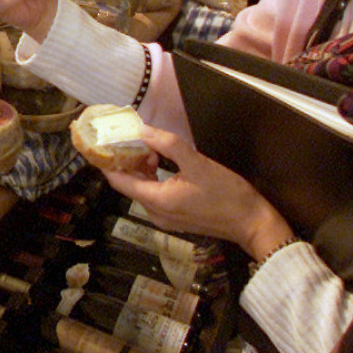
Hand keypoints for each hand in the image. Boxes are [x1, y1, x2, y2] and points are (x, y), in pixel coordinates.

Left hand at [100, 125, 292, 256]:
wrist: (252, 223)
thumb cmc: (226, 193)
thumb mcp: (197, 163)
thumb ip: (168, 145)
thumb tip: (143, 130)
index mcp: (157, 201)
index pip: (119, 181)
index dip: (107, 161)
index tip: (100, 143)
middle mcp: (155, 213)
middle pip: (130, 185)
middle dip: (129, 161)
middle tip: (137, 140)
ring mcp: (165, 218)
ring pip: (143, 190)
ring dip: (143, 169)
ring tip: (155, 151)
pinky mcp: (176, 218)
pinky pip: (155, 196)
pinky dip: (154, 180)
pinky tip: (165, 166)